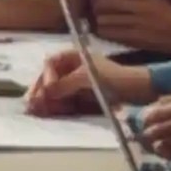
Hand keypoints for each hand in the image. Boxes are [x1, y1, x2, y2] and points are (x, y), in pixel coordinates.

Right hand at [24, 49, 153, 116]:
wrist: (139, 93)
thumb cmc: (116, 78)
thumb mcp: (89, 77)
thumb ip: (66, 83)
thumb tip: (46, 92)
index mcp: (75, 57)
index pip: (52, 64)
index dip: (46, 76)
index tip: (47, 89)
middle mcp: (73, 69)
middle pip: (50, 78)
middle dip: (40, 90)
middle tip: (31, 103)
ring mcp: (77, 85)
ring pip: (54, 92)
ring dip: (44, 100)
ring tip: (34, 111)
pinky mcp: (81, 100)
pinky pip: (63, 102)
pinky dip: (54, 108)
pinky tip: (46, 113)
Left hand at [94, 0, 170, 52]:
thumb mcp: (157, 0)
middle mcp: (140, 7)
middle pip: (107, 4)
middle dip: (97, 8)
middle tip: (95, 12)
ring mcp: (138, 23)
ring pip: (106, 20)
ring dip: (99, 22)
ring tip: (99, 24)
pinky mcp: (137, 38)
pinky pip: (112, 34)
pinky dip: (105, 33)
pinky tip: (104, 34)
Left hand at [139, 90, 170, 161]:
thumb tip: (159, 103)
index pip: (157, 104)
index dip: (148, 113)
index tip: (146, 120)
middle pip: (152, 119)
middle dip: (146, 126)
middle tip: (145, 133)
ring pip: (156, 135)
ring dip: (153, 140)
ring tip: (154, 144)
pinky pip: (168, 149)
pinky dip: (163, 151)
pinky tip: (165, 151)